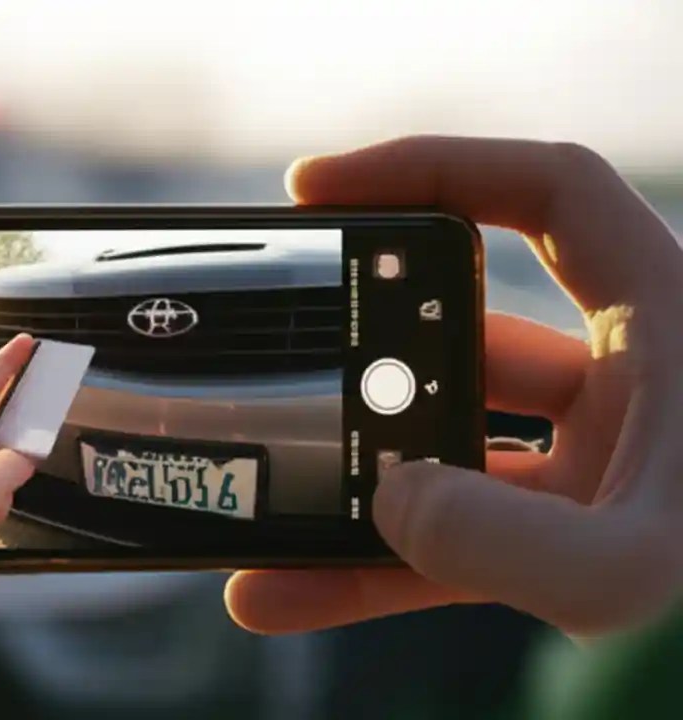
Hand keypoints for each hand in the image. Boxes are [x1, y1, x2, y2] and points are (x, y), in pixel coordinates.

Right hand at [226, 136, 682, 637]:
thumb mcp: (636, 576)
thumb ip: (498, 538)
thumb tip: (390, 500)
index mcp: (673, 330)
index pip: (544, 194)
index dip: (430, 168)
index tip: (321, 187)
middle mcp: (633, 386)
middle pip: (469, 324)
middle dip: (368, 349)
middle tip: (287, 356)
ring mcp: (596, 470)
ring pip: (447, 445)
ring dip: (356, 480)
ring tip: (269, 505)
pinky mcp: (568, 543)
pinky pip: (449, 538)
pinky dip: (372, 562)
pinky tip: (291, 590)